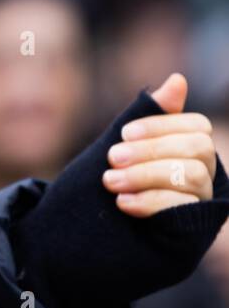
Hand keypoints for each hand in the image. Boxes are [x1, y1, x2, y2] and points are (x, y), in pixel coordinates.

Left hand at [103, 72, 219, 215]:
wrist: (100, 228)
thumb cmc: (119, 175)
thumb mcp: (127, 142)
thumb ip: (150, 113)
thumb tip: (178, 79)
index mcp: (193, 146)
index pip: (197, 126)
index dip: (161, 126)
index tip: (124, 133)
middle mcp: (207, 172)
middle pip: (197, 149)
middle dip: (150, 150)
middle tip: (112, 157)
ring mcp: (203, 200)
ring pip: (191, 177)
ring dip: (145, 175)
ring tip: (110, 181)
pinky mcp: (195, 227)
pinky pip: (183, 208)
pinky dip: (150, 202)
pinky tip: (123, 202)